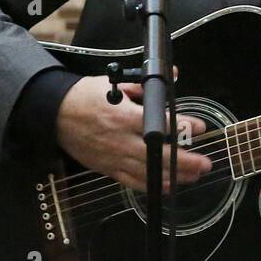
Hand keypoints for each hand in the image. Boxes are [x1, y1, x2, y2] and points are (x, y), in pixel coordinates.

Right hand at [55, 69, 213, 192]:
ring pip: (150, 173)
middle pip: (160, 156)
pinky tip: (168, 186)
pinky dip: (152, 185)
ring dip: (175, 176)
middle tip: (205, 163)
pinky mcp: (107, 169)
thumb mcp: (116, 84)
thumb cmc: (85, 96)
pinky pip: (133, 182)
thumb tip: (173, 74)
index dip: (183, 127)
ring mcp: (115, 158)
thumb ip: (145, 84)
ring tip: (194, 175)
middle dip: (186, 162)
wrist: (54, 113)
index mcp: (125, 116)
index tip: (199, 127)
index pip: (161, 124)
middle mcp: (122, 141)